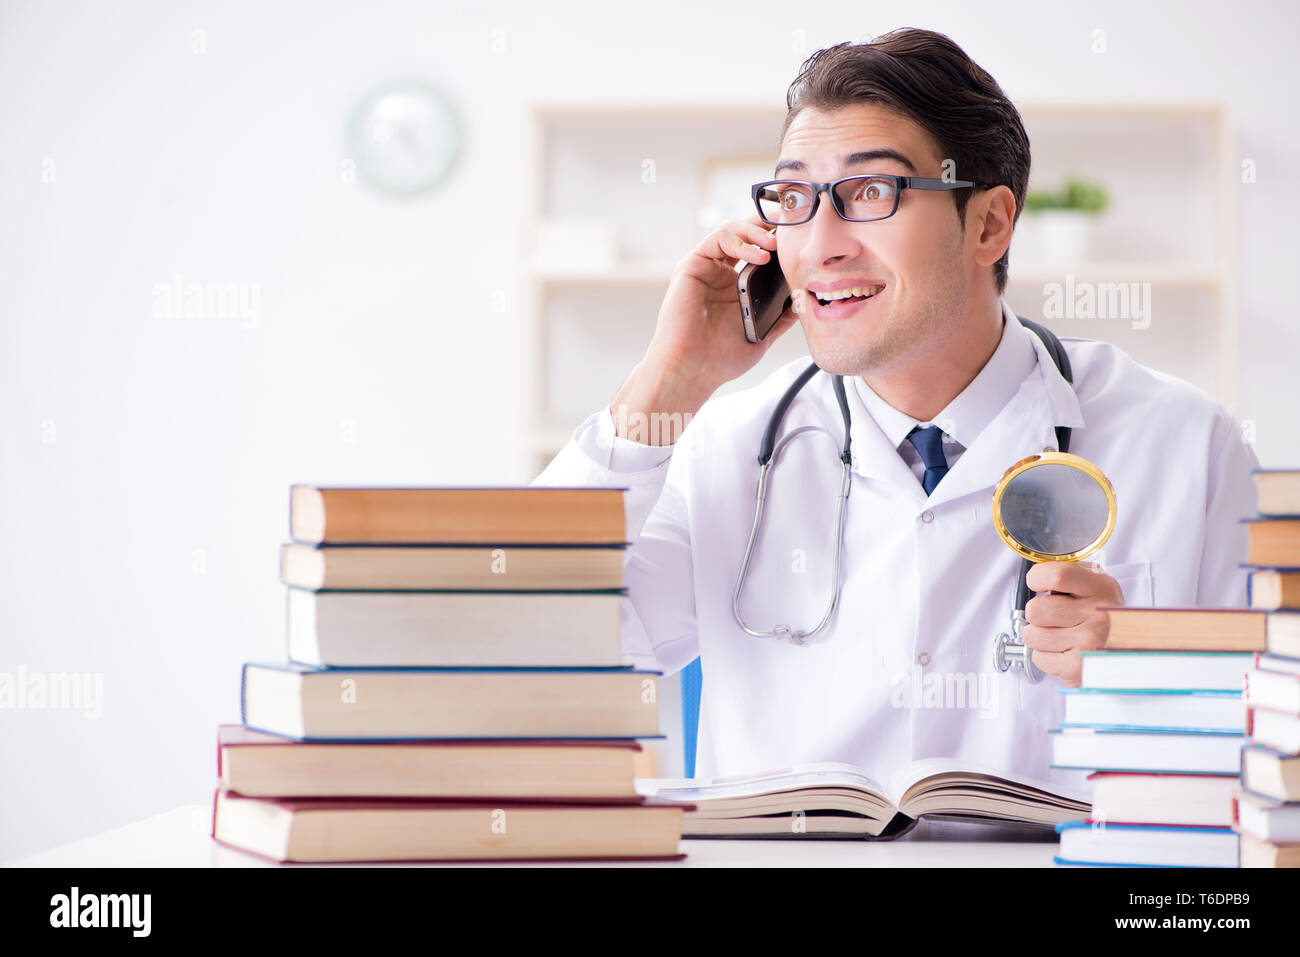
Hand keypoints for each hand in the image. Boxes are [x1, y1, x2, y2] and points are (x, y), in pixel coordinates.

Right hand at [646, 213, 800, 394]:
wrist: (693, 369)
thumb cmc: (720, 358)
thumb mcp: (762, 335)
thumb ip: (781, 317)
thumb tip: (804, 300)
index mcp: (737, 287)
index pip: (758, 252)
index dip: (777, 240)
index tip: (799, 238)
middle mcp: (720, 273)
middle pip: (745, 235)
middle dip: (768, 225)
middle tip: (790, 224)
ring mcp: (706, 268)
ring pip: (731, 230)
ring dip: (756, 231)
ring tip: (776, 242)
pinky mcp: (691, 266)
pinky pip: (717, 239)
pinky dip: (740, 241)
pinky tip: (759, 256)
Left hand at [1021, 561, 1124, 686]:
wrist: (1134, 651)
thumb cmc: (1108, 617)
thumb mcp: (1098, 586)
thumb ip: (1069, 574)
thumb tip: (1037, 573)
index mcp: (1101, 590)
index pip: (1057, 576)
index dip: (1037, 578)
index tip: (1037, 582)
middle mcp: (1098, 617)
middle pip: (1035, 609)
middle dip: (1038, 613)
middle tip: (1054, 616)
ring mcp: (1088, 644)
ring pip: (1031, 635)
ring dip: (1040, 636)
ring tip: (1061, 634)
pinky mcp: (1078, 668)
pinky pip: (1039, 657)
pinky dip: (1046, 656)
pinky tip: (1064, 651)